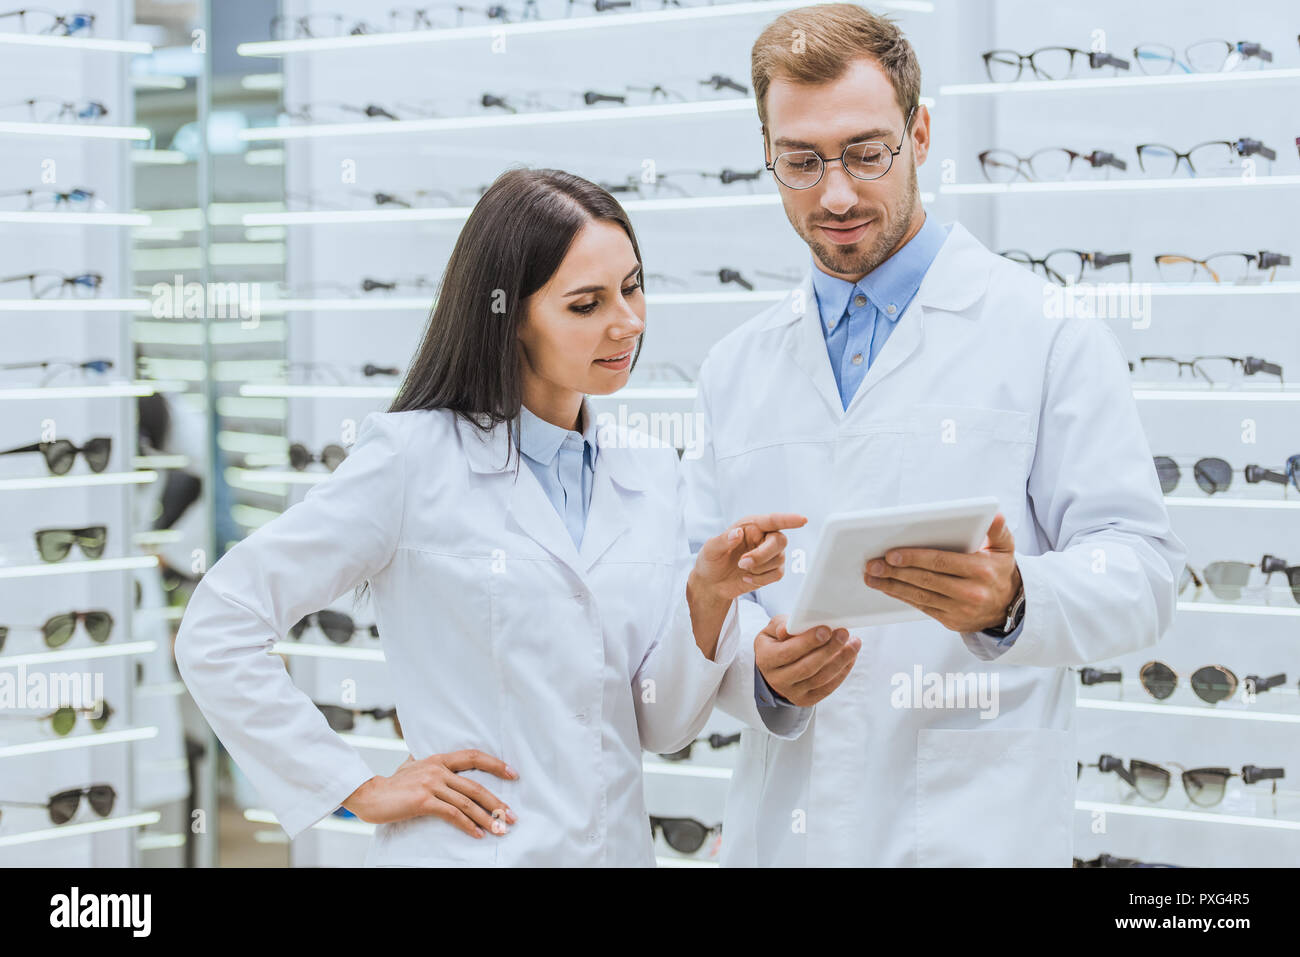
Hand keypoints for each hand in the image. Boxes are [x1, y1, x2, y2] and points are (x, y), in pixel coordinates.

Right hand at [342, 749, 518, 838]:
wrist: (367, 794)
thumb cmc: (390, 785)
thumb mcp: (411, 767)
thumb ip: (427, 764)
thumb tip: (434, 762)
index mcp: (438, 759)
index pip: (473, 756)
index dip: (495, 764)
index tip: (513, 774)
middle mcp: (437, 769)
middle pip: (476, 786)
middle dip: (497, 803)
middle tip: (513, 816)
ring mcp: (431, 784)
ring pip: (467, 802)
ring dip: (487, 818)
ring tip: (501, 830)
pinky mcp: (423, 800)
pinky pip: (452, 814)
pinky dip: (468, 825)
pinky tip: (477, 835)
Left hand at [689, 512, 807, 604]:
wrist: (712, 583)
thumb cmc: (710, 561)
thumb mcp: (710, 549)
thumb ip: (723, 540)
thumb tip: (737, 533)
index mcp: (750, 526)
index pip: (772, 520)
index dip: (788, 520)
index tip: (802, 520)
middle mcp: (763, 537)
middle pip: (780, 541)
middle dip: (763, 554)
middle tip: (742, 563)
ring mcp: (769, 554)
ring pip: (779, 559)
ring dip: (759, 568)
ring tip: (741, 569)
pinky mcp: (771, 570)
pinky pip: (777, 574)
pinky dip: (762, 579)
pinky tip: (746, 578)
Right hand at [755, 614, 860, 706]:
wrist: (775, 665)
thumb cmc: (777, 641)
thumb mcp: (772, 629)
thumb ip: (781, 625)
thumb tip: (787, 629)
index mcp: (766, 659)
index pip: (787, 652)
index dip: (808, 642)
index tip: (826, 630)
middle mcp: (777, 679)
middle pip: (807, 667)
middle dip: (829, 650)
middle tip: (844, 634)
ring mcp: (791, 692)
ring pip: (820, 679)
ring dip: (840, 661)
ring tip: (853, 644)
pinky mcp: (805, 699)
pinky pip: (827, 688)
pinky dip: (842, 672)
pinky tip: (850, 658)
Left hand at [863, 513, 1020, 632]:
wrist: (1011, 608)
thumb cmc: (1000, 570)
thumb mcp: (1005, 548)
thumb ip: (998, 530)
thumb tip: (994, 514)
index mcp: (980, 570)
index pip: (941, 562)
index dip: (914, 558)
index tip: (892, 554)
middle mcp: (970, 592)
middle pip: (926, 580)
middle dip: (895, 572)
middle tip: (872, 564)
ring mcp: (960, 609)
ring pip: (920, 596)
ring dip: (892, 586)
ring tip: (872, 577)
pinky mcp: (951, 621)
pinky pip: (922, 607)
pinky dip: (902, 597)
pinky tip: (887, 588)